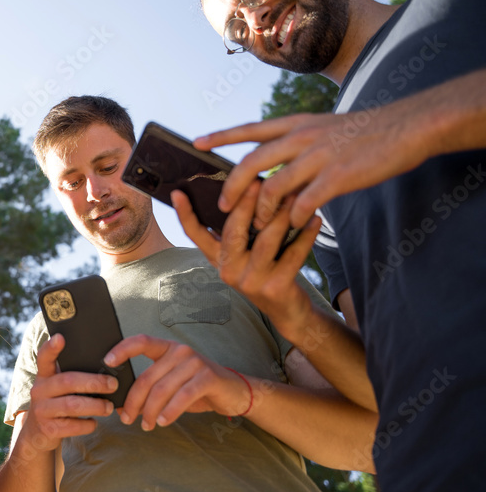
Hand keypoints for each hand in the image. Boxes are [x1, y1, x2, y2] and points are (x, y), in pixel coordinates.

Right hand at [19, 335, 116, 452]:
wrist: (37, 434)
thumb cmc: (57, 404)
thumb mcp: (57, 389)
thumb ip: (72, 378)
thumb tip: (106, 372)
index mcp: (44, 376)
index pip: (44, 357)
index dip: (51, 347)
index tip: (60, 337)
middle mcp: (39, 390)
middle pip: (68, 381)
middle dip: (94, 382)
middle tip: (113, 384)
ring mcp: (42, 410)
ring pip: (72, 404)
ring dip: (96, 405)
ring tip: (109, 407)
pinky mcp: (48, 429)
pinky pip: (73, 426)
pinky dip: (87, 424)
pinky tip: (94, 422)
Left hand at [103, 335, 251, 428]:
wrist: (234, 392)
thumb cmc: (197, 389)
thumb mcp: (171, 384)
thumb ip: (151, 388)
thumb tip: (122, 404)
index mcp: (167, 348)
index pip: (141, 341)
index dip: (122, 349)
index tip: (107, 362)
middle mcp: (180, 351)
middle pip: (147, 377)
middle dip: (133, 401)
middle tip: (126, 418)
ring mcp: (195, 362)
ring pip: (162, 390)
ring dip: (150, 412)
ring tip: (146, 425)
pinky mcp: (208, 377)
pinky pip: (182, 396)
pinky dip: (170, 412)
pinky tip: (163, 422)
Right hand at [172, 183, 321, 334]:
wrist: (287, 310)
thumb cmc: (267, 271)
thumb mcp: (246, 253)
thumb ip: (241, 230)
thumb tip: (247, 189)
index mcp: (218, 259)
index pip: (195, 234)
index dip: (185, 214)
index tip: (177, 192)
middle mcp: (228, 271)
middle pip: (233, 231)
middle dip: (245, 204)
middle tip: (257, 181)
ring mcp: (250, 281)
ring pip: (265, 241)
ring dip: (281, 216)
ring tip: (293, 196)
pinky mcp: (274, 288)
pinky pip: (292, 255)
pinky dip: (305, 236)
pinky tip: (314, 219)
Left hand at [194, 110, 425, 229]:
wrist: (407, 128)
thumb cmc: (363, 133)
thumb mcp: (323, 127)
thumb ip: (296, 143)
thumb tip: (271, 164)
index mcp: (296, 123)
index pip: (250, 129)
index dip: (222, 136)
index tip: (197, 142)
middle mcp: (301, 136)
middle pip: (252, 163)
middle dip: (233, 189)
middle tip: (224, 207)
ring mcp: (318, 156)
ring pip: (273, 188)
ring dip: (263, 212)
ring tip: (261, 225)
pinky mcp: (337, 176)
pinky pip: (303, 204)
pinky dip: (294, 219)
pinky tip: (295, 225)